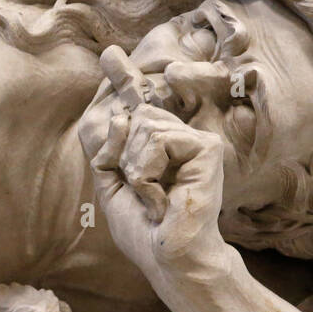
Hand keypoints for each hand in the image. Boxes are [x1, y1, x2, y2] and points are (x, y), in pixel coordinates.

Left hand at [80, 46, 227, 275]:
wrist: (169, 257)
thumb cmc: (144, 227)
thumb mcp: (111, 181)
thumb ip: (106, 146)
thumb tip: (118, 112)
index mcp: (158, 144)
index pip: (136, 104)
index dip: (123, 77)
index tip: (110, 54)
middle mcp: (178, 135)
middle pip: (130, 115)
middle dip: (122, 156)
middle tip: (144, 193)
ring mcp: (194, 139)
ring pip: (141, 125)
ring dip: (135, 168)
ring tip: (154, 197)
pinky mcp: (205, 148)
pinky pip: (157, 139)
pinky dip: (148, 171)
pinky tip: (162, 196)